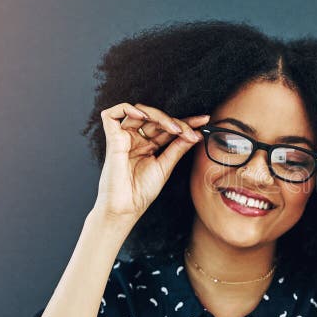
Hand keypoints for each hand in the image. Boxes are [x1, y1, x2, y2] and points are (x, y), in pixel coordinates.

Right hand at [93, 102, 209, 220]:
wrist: (126, 208)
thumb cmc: (142, 192)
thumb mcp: (166, 166)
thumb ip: (178, 148)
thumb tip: (196, 133)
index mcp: (148, 145)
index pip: (167, 127)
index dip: (186, 122)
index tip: (204, 121)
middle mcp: (136, 139)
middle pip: (156, 118)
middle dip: (177, 122)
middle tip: (191, 131)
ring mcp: (123, 138)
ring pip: (139, 112)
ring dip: (159, 115)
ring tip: (174, 128)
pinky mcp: (111, 140)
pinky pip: (112, 115)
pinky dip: (127, 109)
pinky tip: (143, 116)